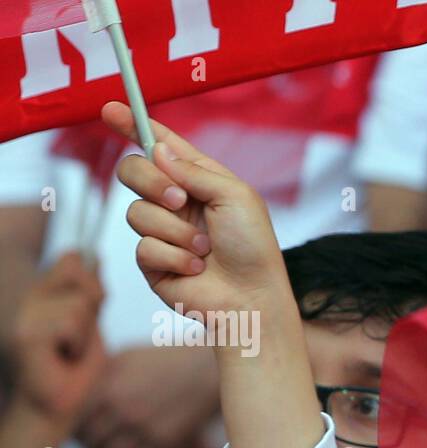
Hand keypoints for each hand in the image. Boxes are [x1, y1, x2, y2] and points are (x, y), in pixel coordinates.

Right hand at [4, 252, 106, 431]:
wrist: (57, 411)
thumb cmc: (75, 375)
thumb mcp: (91, 327)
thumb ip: (91, 295)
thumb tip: (93, 255)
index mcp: (42, 295)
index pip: (72, 259)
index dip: (92, 285)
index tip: (89, 315)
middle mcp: (28, 300)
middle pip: (79, 275)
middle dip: (92, 309)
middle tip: (79, 341)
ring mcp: (23, 316)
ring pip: (78, 303)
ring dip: (85, 334)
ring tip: (70, 354)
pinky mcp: (25, 335)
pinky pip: (70, 323)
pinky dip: (77, 345)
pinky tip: (64, 360)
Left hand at [76, 345, 218, 447]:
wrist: (208, 369)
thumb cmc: (169, 358)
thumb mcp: (127, 357)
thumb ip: (102, 376)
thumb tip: (84, 392)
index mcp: (106, 390)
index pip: (78, 422)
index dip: (79, 430)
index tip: (84, 434)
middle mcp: (120, 413)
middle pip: (92, 443)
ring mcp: (142, 431)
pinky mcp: (164, 445)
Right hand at [102, 101, 296, 332]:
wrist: (252, 298)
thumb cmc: (253, 247)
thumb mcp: (235, 196)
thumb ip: (195, 171)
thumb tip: (158, 150)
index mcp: (199, 180)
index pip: (160, 146)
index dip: (134, 126)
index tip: (111, 109)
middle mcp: (176, 202)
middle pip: (133, 171)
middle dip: (151, 182)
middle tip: (179, 200)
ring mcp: (162, 232)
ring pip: (136, 212)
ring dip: (175, 230)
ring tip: (204, 249)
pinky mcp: (153, 262)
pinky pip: (143, 247)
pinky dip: (174, 256)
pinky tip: (196, 269)